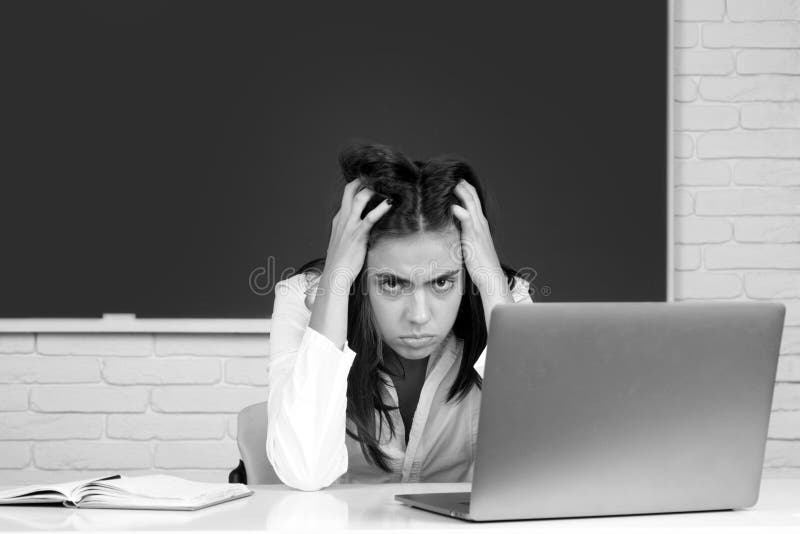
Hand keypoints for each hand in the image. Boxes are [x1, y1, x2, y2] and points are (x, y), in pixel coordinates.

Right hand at [322, 178, 391, 294]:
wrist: (335, 275)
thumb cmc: (342, 262)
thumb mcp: (344, 242)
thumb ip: (353, 232)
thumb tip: (366, 228)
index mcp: (339, 220)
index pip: (347, 196)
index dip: (359, 186)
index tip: (372, 181)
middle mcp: (343, 219)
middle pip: (350, 190)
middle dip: (363, 179)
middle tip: (378, 175)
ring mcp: (349, 226)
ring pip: (359, 199)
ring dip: (372, 190)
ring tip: (386, 185)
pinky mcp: (357, 235)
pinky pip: (369, 218)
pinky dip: (380, 209)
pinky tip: (390, 203)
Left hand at [450, 180, 506, 295]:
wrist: (490, 276)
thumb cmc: (480, 263)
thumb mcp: (470, 243)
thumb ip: (463, 232)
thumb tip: (452, 224)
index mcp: (479, 223)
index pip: (472, 199)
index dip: (463, 188)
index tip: (452, 180)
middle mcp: (480, 222)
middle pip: (472, 197)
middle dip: (461, 184)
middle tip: (449, 174)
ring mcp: (478, 228)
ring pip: (471, 204)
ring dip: (461, 192)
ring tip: (451, 181)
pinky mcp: (474, 237)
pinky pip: (468, 221)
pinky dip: (461, 212)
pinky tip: (453, 207)